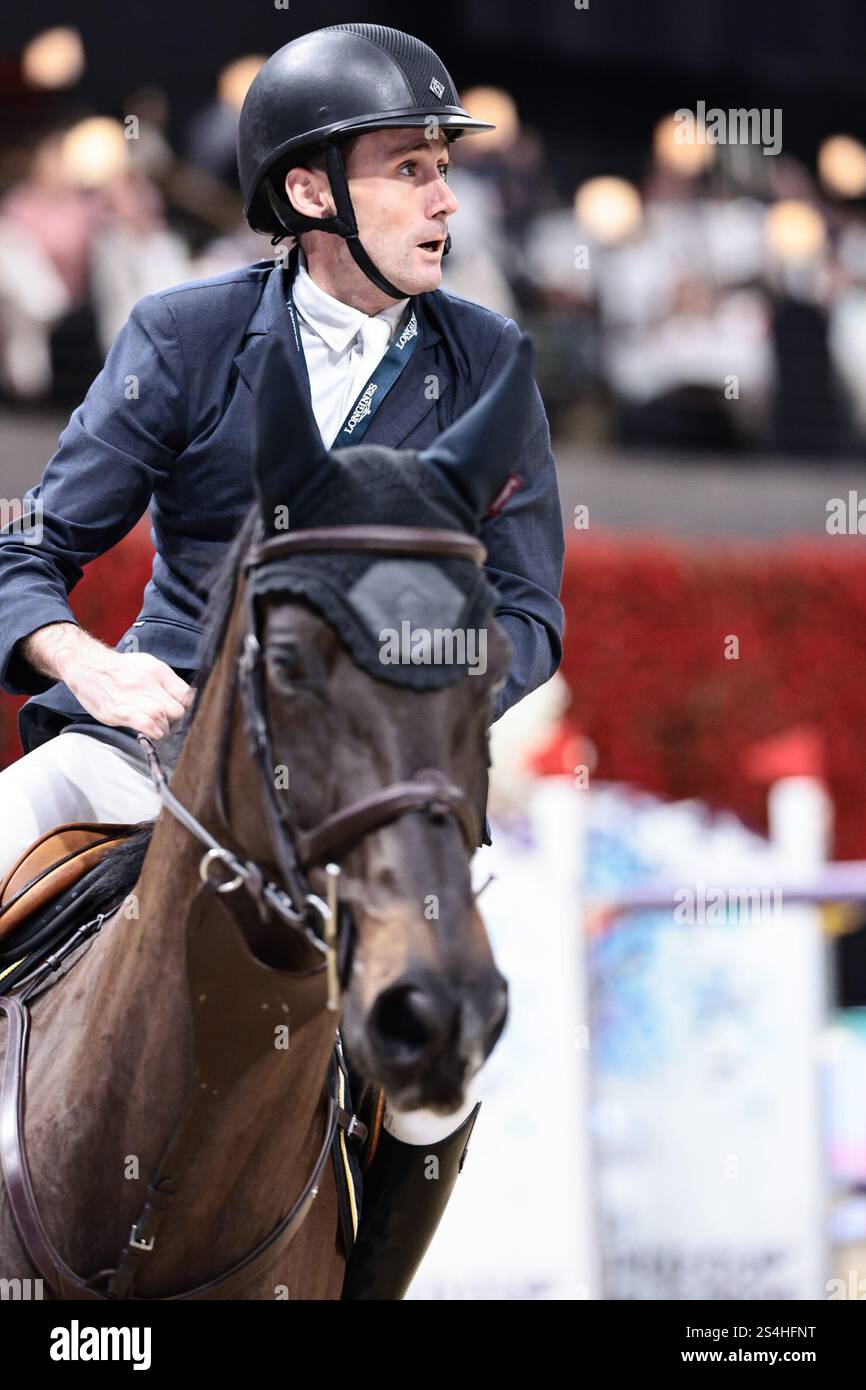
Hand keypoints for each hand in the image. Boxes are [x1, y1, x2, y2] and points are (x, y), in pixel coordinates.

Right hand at [65, 648, 193, 741]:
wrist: (86, 665)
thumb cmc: (119, 669)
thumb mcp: (148, 665)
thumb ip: (168, 682)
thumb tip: (189, 696)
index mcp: (157, 671)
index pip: (185, 695)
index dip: (185, 707)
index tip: (178, 712)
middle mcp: (146, 683)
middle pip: (175, 710)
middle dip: (174, 721)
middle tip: (166, 722)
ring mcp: (131, 697)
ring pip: (161, 718)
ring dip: (163, 728)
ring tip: (157, 727)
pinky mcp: (117, 710)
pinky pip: (142, 722)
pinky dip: (151, 730)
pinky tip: (152, 731)